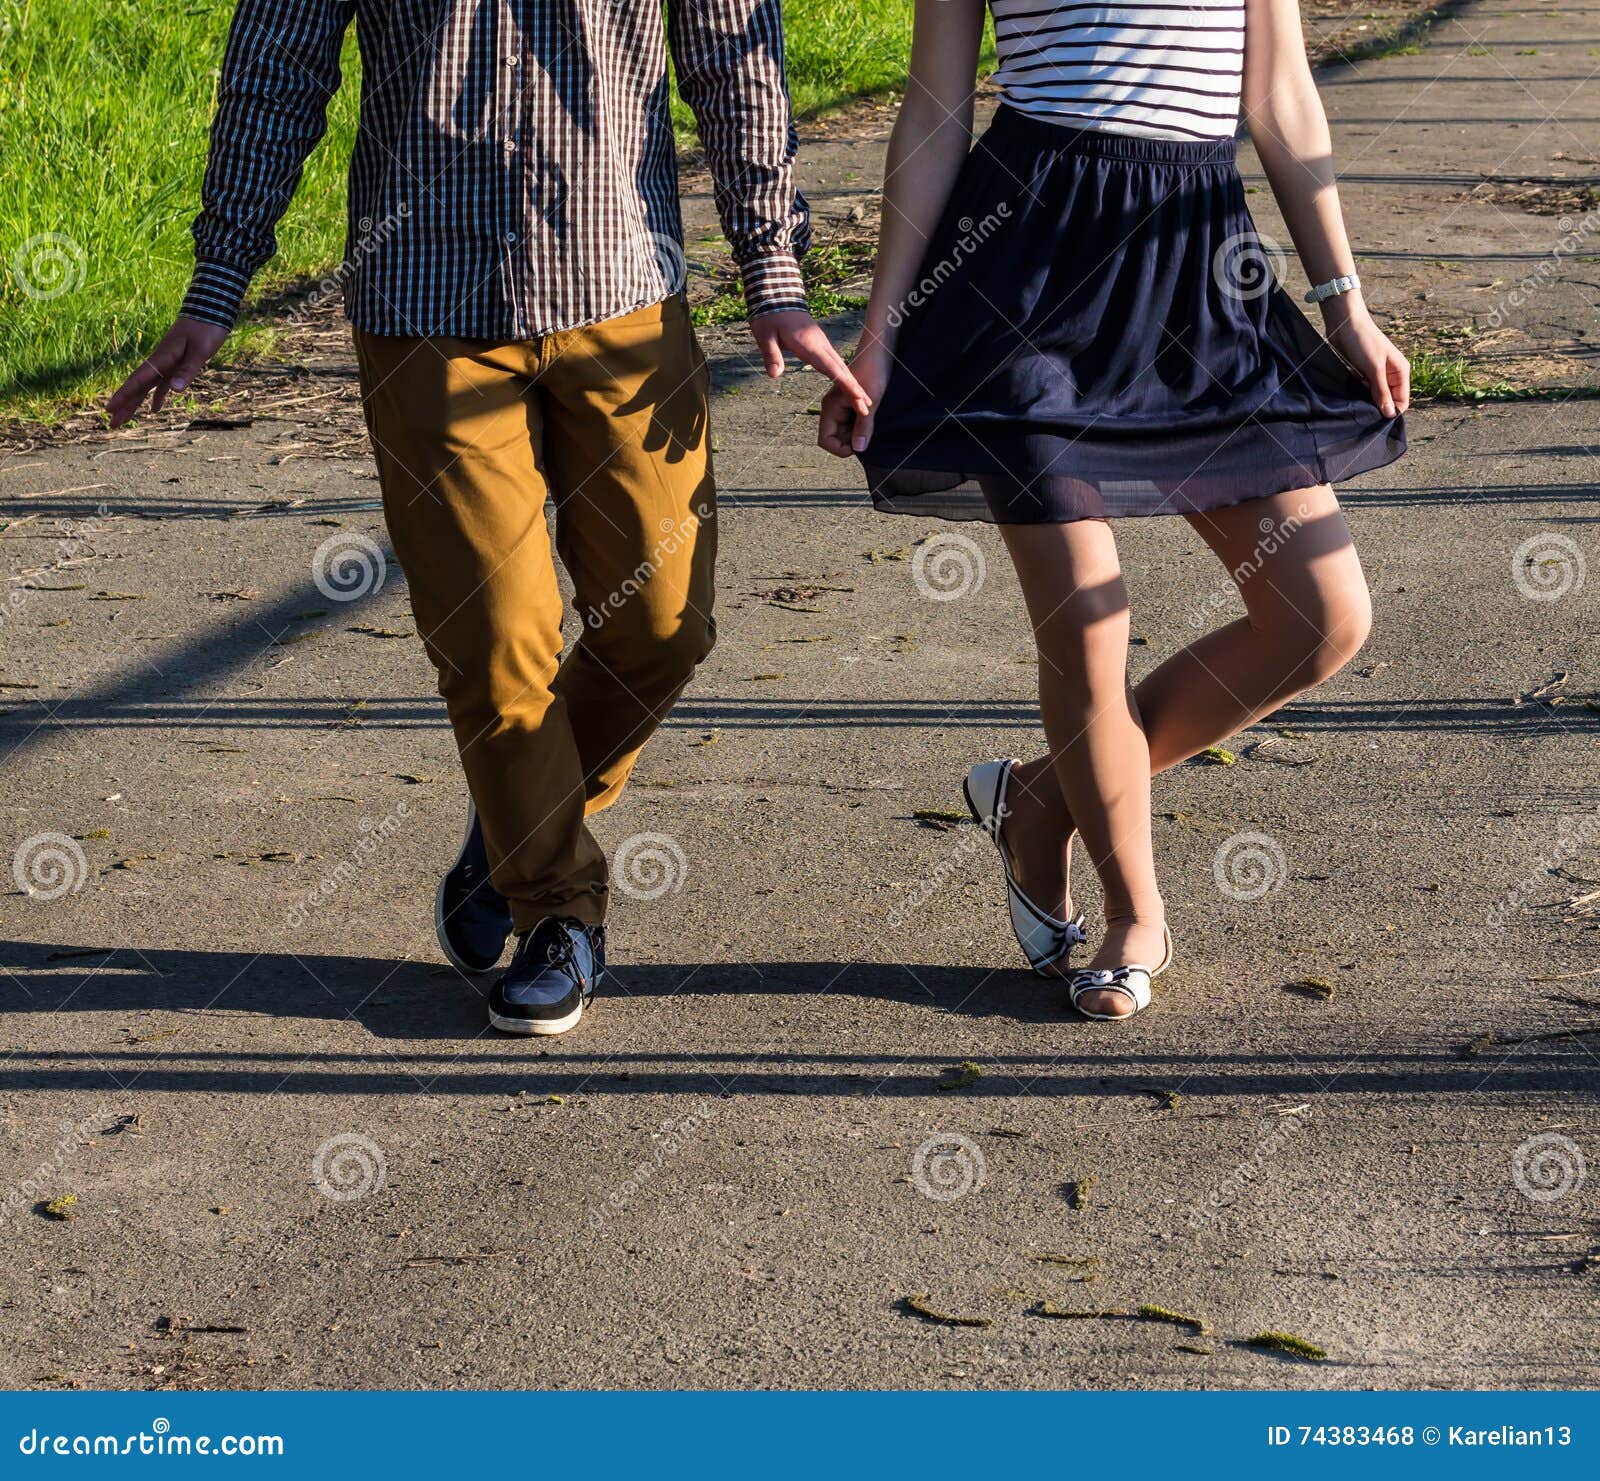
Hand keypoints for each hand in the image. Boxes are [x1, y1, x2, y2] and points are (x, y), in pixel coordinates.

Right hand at [107, 317, 230, 426]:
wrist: (210, 309)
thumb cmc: (206, 328)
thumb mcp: (201, 351)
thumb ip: (188, 370)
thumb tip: (173, 391)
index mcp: (162, 359)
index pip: (139, 381)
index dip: (124, 396)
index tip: (109, 408)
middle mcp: (160, 362)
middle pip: (138, 387)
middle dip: (125, 405)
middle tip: (112, 423)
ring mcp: (167, 363)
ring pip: (147, 387)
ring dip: (136, 403)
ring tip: (124, 419)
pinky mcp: (177, 363)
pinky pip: (163, 384)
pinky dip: (158, 396)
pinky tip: (154, 409)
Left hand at [748, 309, 871, 417]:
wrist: (777, 296)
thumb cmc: (770, 317)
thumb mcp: (765, 335)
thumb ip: (771, 355)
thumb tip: (774, 375)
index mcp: (809, 345)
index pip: (832, 368)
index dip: (846, 384)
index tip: (859, 397)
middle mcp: (821, 345)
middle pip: (842, 370)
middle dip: (855, 389)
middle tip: (867, 408)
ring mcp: (822, 344)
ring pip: (841, 366)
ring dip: (853, 383)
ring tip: (863, 401)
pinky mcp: (820, 345)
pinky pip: (835, 363)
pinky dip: (844, 376)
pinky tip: (849, 385)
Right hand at [818, 340, 892, 456]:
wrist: (878, 353)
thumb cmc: (873, 372)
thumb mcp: (872, 403)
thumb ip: (864, 427)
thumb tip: (858, 449)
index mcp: (829, 408)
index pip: (825, 440)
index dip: (840, 449)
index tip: (858, 445)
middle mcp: (831, 410)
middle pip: (835, 439)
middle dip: (850, 442)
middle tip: (869, 432)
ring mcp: (840, 409)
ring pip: (845, 434)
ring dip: (857, 435)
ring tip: (871, 423)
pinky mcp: (849, 407)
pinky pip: (852, 425)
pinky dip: (861, 428)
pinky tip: (872, 419)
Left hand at [1322, 297, 1408, 417]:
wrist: (1344, 324)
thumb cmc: (1363, 342)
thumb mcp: (1374, 369)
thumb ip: (1382, 392)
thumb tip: (1391, 414)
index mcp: (1400, 372)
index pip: (1402, 400)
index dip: (1392, 412)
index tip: (1377, 421)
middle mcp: (1391, 375)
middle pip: (1389, 400)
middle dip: (1378, 408)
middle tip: (1363, 416)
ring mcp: (1376, 374)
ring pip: (1375, 397)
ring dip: (1367, 403)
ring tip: (1357, 407)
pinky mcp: (1362, 374)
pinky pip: (1364, 391)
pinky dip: (1359, 396)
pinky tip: (1351, 399)